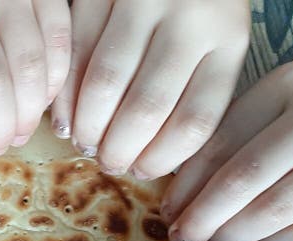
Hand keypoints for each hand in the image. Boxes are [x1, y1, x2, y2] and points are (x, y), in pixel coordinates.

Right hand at [51, 0, 248, 177]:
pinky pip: (77, 50)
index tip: (142, 171)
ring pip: (107, 81)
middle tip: (107, 162)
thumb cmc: (200, 4)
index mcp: (228, 41)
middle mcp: (191, 18)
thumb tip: (149, 160)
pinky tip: (65, 115)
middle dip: (119, 149)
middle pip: (148, 107)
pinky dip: (66, 91)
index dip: (162, 159)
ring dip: (89, 124)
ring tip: (85, 142)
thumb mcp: (219, 41)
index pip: (196, 120)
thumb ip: (196, 90)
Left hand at [162, 30, 292, 240]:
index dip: (187, 184)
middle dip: (202, 216)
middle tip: (178, 238)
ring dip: (230, 236)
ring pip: (274, 210)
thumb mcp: (287, 94)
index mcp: (288, 87)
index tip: (166, 209)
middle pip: (244, 179)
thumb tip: (185, 189)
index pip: (222, 142)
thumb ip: (242, 131)